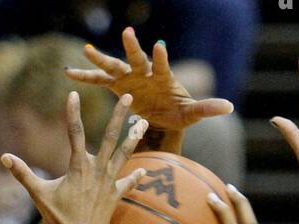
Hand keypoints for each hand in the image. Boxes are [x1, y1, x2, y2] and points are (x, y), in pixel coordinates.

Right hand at [1, 92, 147, 223]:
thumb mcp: (38, 194)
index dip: (72, 113)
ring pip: (124, 154)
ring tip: (144, 122)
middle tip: (127, 96)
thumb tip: (3, 157)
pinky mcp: (115, 197)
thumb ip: (23, 173)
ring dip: (134, 137)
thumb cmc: (56, 219)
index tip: (73, 95)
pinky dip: (135, 177)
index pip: (75, 134)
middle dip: (119, 115)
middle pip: (110, 137)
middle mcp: (97, 171)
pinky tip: (143, 171)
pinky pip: (127, 184)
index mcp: (78, 167)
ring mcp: (108, 183)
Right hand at [65, 26, 231, 130]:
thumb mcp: (192, 114)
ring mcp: (129, 78)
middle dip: (131, 47)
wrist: (163, 116)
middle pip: (136, 58)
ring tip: (86, 50)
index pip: (162, 64)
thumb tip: (230, 106)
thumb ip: (207, 108)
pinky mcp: (118, 86)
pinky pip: (99, 81)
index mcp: (162, 78)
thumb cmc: (178, 113)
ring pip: (113, 66)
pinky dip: (85, 77)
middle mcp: (144, 73)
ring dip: (101, 59)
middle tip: (127, 32)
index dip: (160, 56)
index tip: (159, 45)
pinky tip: (69, 72)